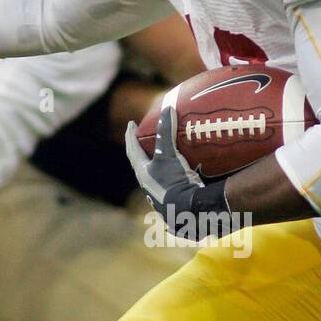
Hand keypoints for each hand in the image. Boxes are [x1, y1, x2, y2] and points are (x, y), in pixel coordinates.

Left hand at [125, 106, 230, 231]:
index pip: (132, 150)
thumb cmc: (174, 181)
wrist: (189, 211)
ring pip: (155, 179)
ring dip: (157, 168)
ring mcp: (161, 197)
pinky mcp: (174, 205)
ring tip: (165, 158)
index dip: (131, 135)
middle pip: (142, 165)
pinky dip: (172, 179)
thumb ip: (166, 132)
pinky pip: (170, 188)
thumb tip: (167, 108)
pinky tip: (182, 179)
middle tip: (147, 141)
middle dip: (143, 153)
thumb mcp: (169, 155)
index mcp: (143, 174)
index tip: (131, 124)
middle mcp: (149, 186)